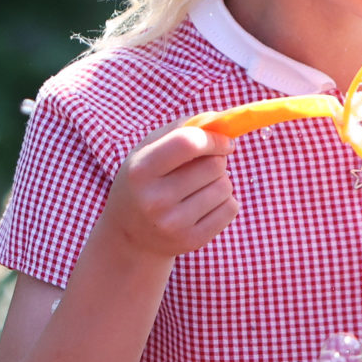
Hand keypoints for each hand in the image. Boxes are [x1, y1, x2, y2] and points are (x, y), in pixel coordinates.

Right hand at [101, 125, 236, 260]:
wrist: (130, 237)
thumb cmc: (144, 182)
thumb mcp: (147, 151)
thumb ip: (180, 129)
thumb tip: (219, 121)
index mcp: (140, 170)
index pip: (188, 143)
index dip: (213, 138)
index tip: (224, 141)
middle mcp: (154, 200)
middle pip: (214, 166)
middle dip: (217, 160)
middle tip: (203, 167)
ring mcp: (173, 224)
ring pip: (225, 187)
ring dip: (220, 182)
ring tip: (199, 188)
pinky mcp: (192, 241)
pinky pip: (231, 209)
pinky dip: (225, 202)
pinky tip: (204, 205)